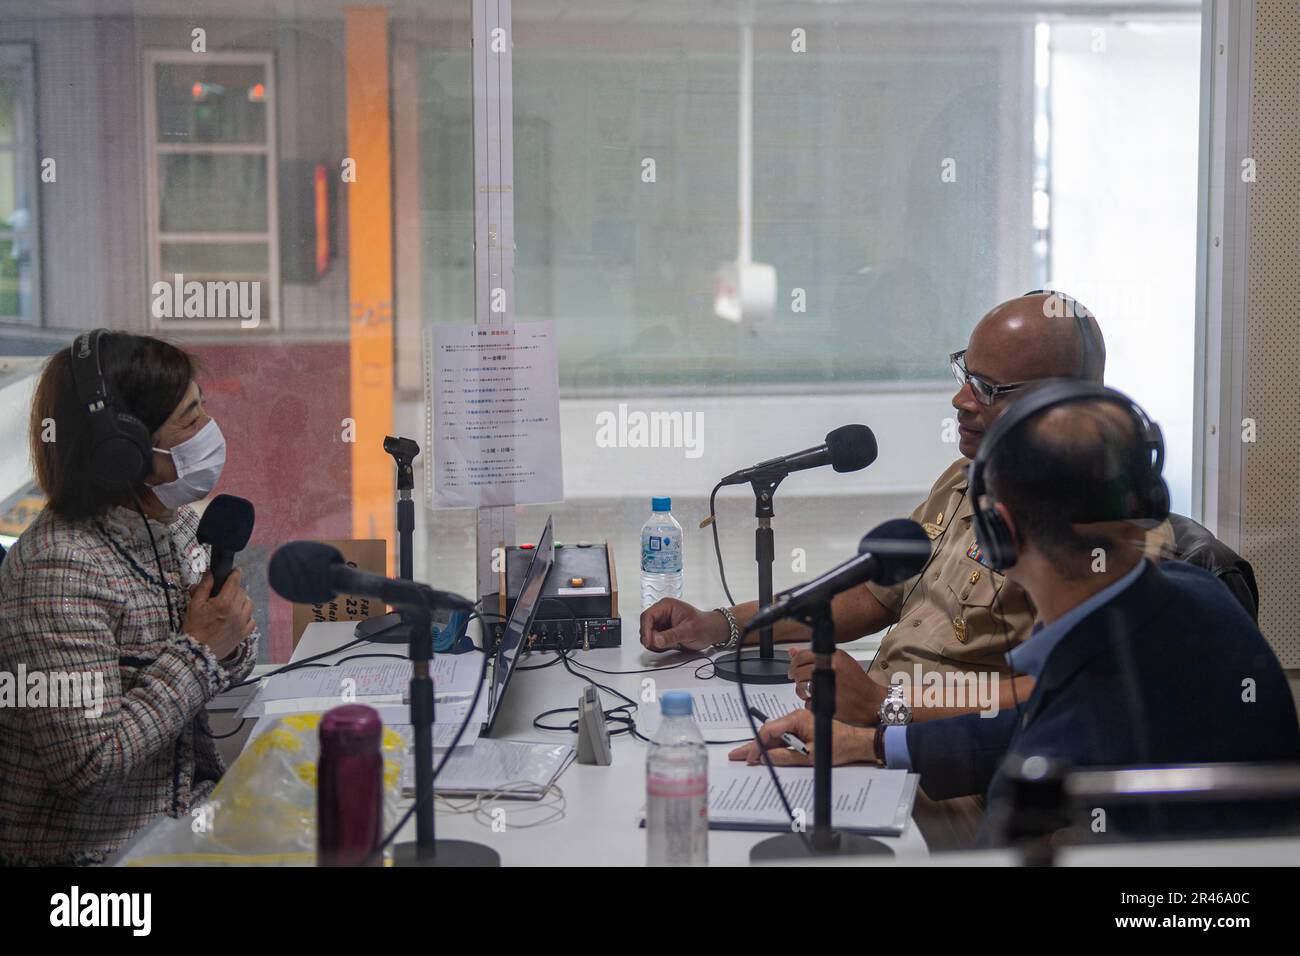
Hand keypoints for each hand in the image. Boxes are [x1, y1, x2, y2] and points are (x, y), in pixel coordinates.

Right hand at [183, 570, 254, 660]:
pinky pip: (251, 620)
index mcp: (224, 603)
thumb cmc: (194, 629)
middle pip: (242, 592)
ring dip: (242, 601)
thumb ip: (204, 587)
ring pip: (249, 604)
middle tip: (225, 592)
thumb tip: (210, 573)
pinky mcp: (244, 633)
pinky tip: (237, 616)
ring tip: (232, 603)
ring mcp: (242, 623)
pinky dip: (246, 616)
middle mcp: (236, 612)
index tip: (236, 571)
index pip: (234, 582)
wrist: (197, 652)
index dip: (235, 574)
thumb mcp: (194, 605)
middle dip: (234, 589)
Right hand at [639, 598, 726, 652]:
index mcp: (666, 606)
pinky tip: (670, 646)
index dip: (646, 629)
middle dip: (650, 638)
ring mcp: (662, 623)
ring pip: (648, 634)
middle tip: (660, 646)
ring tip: (670, 644)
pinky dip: (658, 646)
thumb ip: (672, 635)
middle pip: (645, 626)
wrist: (712, 631)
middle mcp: (662, 613)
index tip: (650, 641)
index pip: (648, 616)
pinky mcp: (663, 632)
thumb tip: (656, 639)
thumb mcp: (689, 631)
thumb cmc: (704, 625)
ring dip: (654, 643)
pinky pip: (654, 640)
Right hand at [728, 709, 875, 766]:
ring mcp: (798, 724)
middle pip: (769, 733)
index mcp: (796, 719)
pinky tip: (765, 755)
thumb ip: (786, 756)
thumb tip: (766, 758)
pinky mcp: (802, 730)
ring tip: (748, 756)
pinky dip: (775, 747)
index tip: (750, 758)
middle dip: (753, 746)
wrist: (856, 744)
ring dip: (763, 748)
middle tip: (737, 754)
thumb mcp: (810, 756)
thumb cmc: (839, 745)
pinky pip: (784, 739)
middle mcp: (795, 718)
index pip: (769, 731)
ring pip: (776, 737)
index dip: (757, 746)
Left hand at [787, 648, 885, 725]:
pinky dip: (812, 703)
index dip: (794, 663)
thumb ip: (816, 657)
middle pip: (798, 672)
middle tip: (800, 680)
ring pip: (800, 688)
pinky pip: (808, 703)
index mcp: (832, 658)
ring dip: (802, 691)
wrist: (871, 702)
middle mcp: (828, 671)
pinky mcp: (824, 704)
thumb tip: (793, 652)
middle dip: (796, 677)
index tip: (794, 667)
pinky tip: (821, 701)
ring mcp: (825, 688)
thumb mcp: (840, 662)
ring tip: (812, 691)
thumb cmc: (857, 682)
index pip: (802, 656)